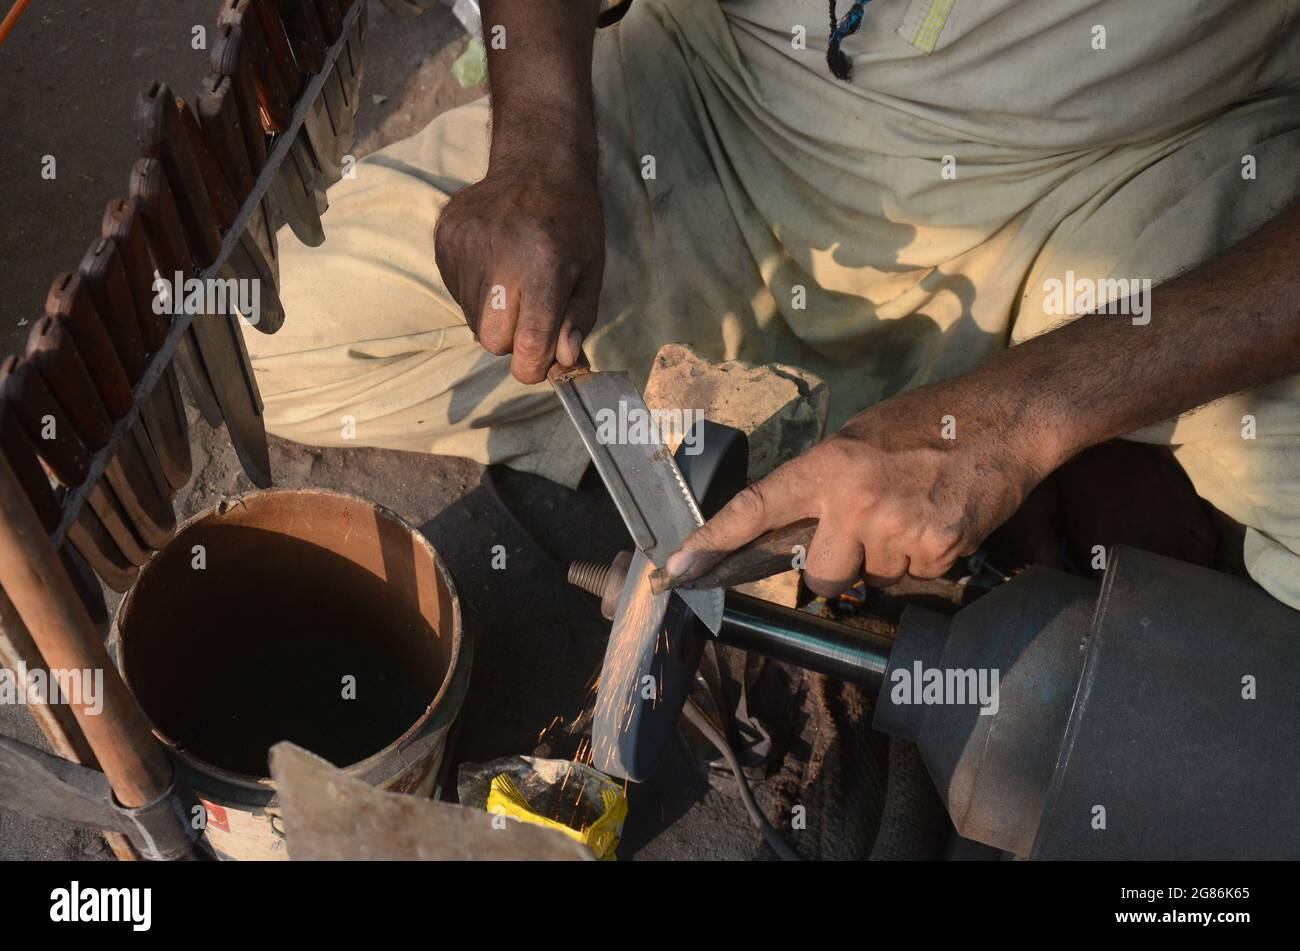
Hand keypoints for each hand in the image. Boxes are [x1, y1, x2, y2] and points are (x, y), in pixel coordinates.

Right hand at [434, 153, 603, 382]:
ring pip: (472, 320)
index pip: (527, 344)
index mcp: (544, 265)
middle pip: (492, 341)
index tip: (541, 362)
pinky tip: (495, 262)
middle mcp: (499, 257)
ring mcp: (465, 247)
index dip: (533, 366)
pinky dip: (478, 292)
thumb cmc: (572, 220)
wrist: (536, 162)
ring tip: (514, 278)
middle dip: (513, 340)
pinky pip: (458, 294)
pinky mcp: (444, 241)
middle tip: (531, 312)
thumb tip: (562, 361)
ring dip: (495, 314)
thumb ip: (578, 319)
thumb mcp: (592, 269)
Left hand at [663, 379, 1062, 593]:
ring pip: (872, 580)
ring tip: (916, 510)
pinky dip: (927, 559)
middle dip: (840, 565)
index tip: (675, 571)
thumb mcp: (858, 439)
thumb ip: (822, 484)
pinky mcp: (937, 550)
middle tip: (872, 527)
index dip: (712, 544)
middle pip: (820, 576)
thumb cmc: (927, 424)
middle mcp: (853, 501)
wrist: (1004, 419)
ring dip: (889, 558)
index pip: (755, 509)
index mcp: (826, 466)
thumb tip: (791, 528)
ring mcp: (895, 528)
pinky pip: (916, 578)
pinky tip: (941, 519)